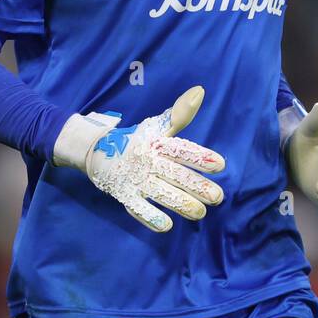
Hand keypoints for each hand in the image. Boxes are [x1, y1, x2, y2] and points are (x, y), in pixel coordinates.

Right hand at [53, 85, 225, 232]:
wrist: (97, 150)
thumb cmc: (137, 140)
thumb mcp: (157, 126)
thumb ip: (180, 114)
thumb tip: (200, 91)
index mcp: (157, 142)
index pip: (181, 149)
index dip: (200, 157)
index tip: (220, 165)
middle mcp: (147, 160)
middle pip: (174, 174)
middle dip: (196, 186)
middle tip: (217, 197)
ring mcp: (135, 178)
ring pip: (160, 193)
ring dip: (180, 203)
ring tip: (201, 213)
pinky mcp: (124, 194)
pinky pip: (137, 208)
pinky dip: (150, 217)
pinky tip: (166, 226)